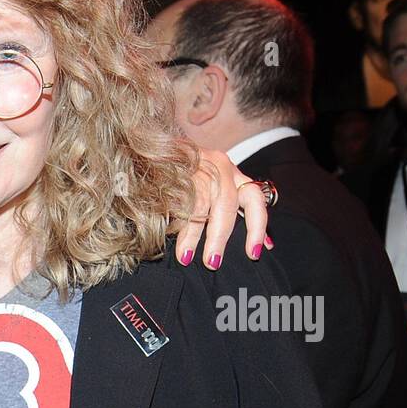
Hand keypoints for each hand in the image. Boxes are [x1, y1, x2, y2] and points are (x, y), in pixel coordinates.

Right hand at [176, 149, 272, 268]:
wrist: (149, 144)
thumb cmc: (179, 172)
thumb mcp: (207, 184)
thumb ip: (222, 209)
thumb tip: (243, 243)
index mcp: (231, 172)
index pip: (256, 199)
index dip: (258, 228)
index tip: (256, 253)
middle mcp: (219, 166)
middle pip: (227, 206)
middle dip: (220, 238)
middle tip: (213, 263)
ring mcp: (197, 165)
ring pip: (200, 205)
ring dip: (192, 236)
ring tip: (185, 258)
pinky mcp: (175, 167)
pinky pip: (177, 200)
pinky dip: (174, 222)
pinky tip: (168, 235)